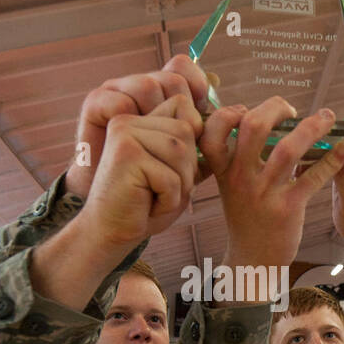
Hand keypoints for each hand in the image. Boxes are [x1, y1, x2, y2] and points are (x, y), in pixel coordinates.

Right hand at [78, 93, 202, 254]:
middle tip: (159, 189)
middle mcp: (128, 121)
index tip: (169, 171)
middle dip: (185, 169)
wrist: (110, 233)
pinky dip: (168, 200)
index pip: (185, 110)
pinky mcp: (126, 156)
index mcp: (140, 120)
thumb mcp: (179, 171)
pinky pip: (171, 178)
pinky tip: (147, 205)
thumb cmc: (146, 205)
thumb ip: (198, 147)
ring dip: (178, 185)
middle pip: (187, 133)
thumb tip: (232, 116)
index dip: (190, 144)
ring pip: (182, 152)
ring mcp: (125, 135)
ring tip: (154, 196)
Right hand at [203, 97, 343, 274]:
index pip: (213, 130)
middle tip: (291, 110)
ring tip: (327, 118)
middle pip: (254, 126)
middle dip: (276, 107)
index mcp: (224, 170)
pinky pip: (313, 177)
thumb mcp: (231, 186)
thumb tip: (253, 120)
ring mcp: (264, 192)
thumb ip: (237, 157)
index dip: (228, 112)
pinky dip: (332, 159)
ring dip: (313, 127)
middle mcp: (241, 178)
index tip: (245, 110)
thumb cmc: (246, 218)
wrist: (253, 259)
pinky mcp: (288, 208)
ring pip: (288, 149)